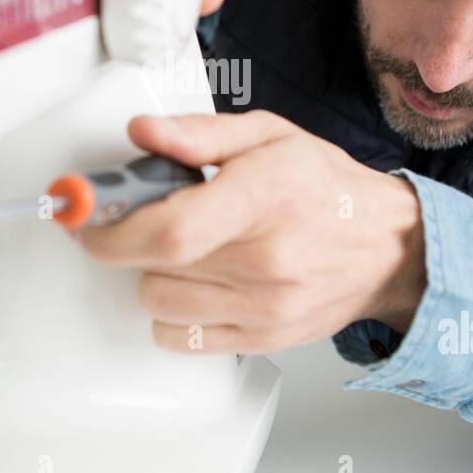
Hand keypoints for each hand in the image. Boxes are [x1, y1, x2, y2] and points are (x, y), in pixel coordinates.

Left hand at [72, 111, 427, 354]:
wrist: (386, 248)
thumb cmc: (326, 188)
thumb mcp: (269, 135)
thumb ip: (199, 133)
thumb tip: (142, 132)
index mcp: (266, 196)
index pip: (170, 230)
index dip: (112, 229)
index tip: (86, 219)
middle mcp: (268, 259)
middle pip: (155, 267)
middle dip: (134, 240)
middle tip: (151, 217)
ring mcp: (266, 307)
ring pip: (159, 304)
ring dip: (156, 275)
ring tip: (189, 248)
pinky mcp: (263, 341)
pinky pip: (182, 337)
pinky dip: (175, 311)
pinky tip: (203, 282)